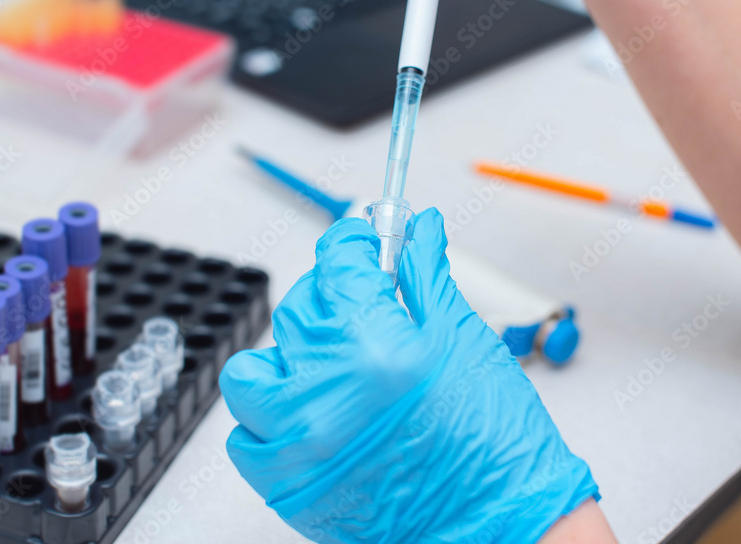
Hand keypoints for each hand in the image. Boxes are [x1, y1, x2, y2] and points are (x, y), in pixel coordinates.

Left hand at [220, 209, 597, 542]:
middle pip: (301, 306)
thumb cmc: (494, 444)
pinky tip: (310, 409)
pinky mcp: (284, 483)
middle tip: (365, 304)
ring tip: (331, 362)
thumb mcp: (465, 341)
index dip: (351, 242)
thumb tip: (418, 228)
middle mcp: (326, 389)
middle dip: (332, 294)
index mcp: (376, 345)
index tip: (360, 240)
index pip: (338, 263)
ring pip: (256, 366)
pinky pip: (245, 431)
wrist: (495, 527)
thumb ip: (426, 277)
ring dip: (289, 353)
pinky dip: (269, 414)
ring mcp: (297, 440)